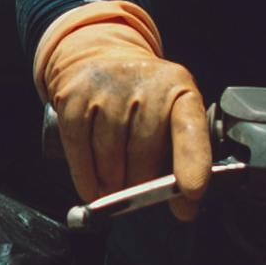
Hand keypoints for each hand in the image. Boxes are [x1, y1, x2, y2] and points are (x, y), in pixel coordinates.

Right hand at [37, 4, 213, 208]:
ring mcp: (106, 88)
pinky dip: (86, 177)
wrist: (100, 56)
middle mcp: (145, 84)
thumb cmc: (145, 101)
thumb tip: (184, 208)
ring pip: (109, 156)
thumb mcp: (171, 117)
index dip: (192, 162)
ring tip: (115, 189)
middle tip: (139, 195)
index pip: (190, 129)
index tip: (192, 192)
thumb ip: (181, 159)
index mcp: (179, 90)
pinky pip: (79, 150)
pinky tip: (93, 188)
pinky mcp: (73, 96)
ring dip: (112, 184)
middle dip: (141, 185)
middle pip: (143, 151)